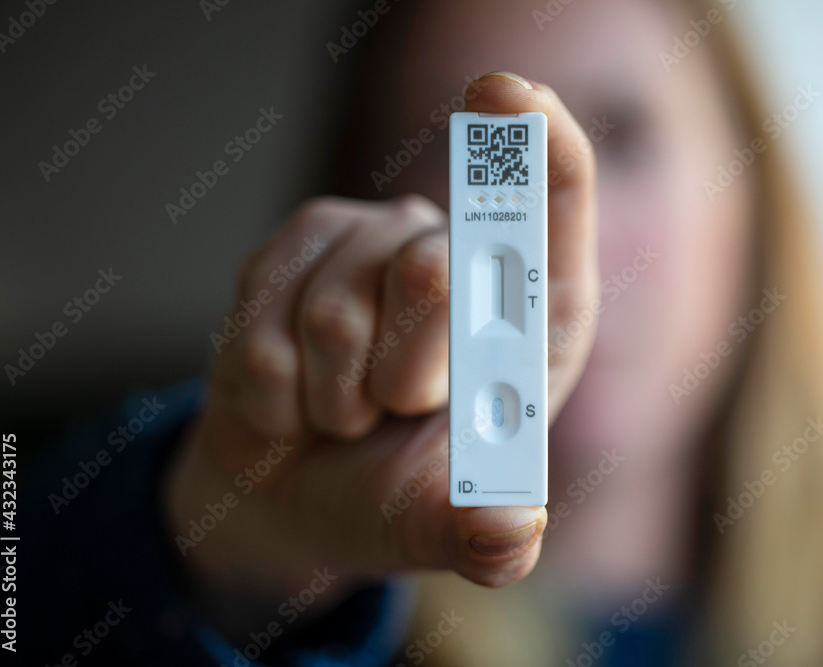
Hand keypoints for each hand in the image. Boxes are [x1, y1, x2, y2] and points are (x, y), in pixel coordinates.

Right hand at [162, 72, 598, 633]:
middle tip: (395, 413)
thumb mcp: (440, 529)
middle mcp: (462, 263)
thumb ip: (481, 537)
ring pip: (341, 301)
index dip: (538, 143)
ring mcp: (376, 247)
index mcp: (530, 315)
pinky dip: (272, 386)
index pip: (554, 202)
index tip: (504, 95)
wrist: (291, 496)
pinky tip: (289, 400)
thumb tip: (511, 530)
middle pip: (438, 262)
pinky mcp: (298, 250)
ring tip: (343, 413)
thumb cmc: (390, 500)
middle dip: (405, 372)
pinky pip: (267, 309)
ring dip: (333, 393)